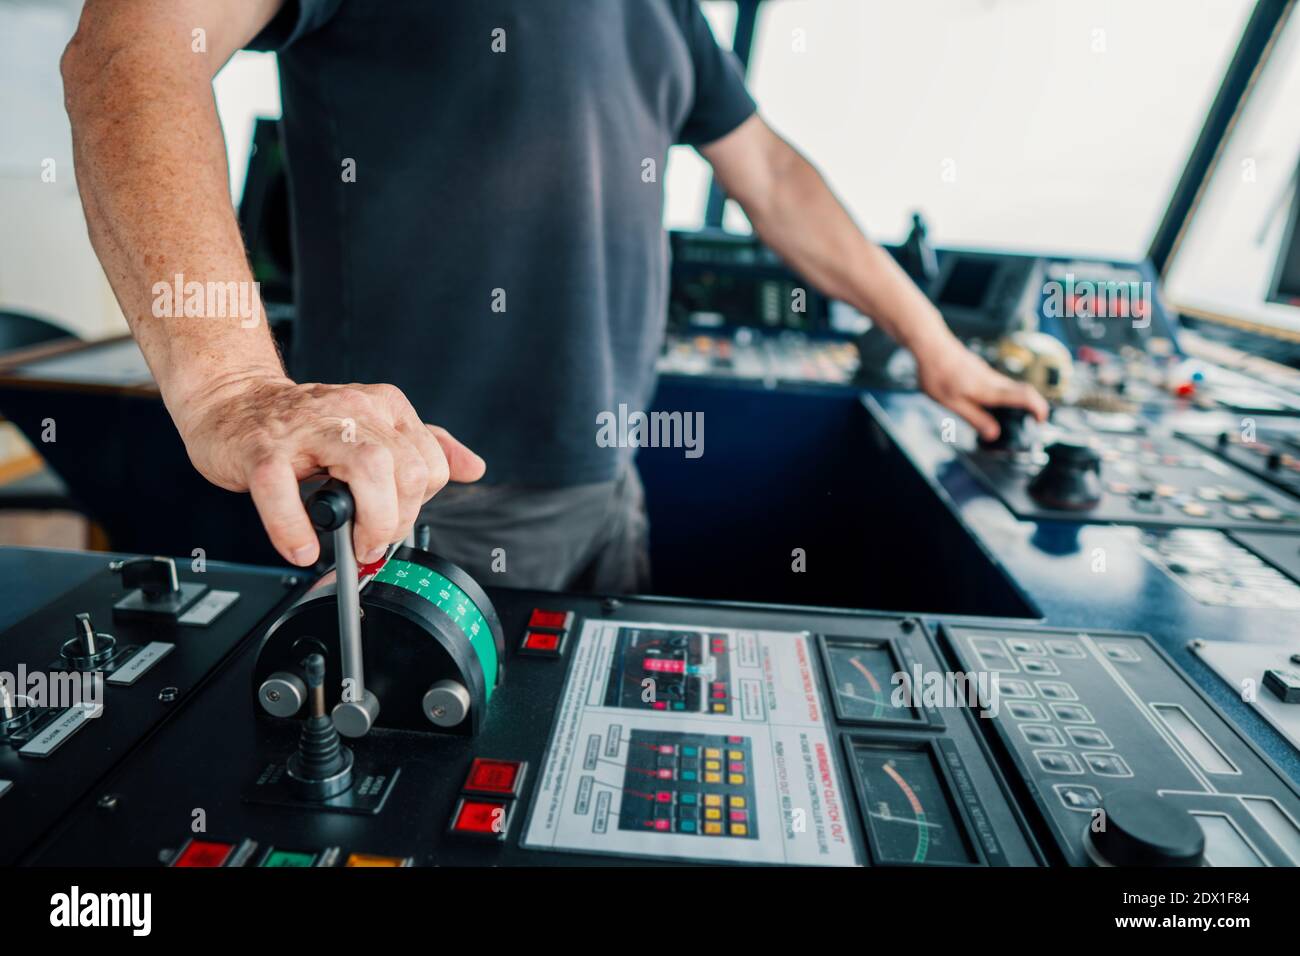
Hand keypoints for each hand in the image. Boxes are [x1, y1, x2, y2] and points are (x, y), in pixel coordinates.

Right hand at [173, 375, 485, 565]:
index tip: (393, 520)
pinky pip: (284, 492)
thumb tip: (472, 467)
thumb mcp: (373, 425)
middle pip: (408, 470)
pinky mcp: (263, 451)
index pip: (430, 463)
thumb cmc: (301, 422)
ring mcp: (306, 430)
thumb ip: (426, 444)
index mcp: (383, 406)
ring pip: (367, 469)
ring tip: (352, 546)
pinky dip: (295, 528)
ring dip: (369, 522)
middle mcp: (351, 411)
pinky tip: (302, 547)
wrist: (233, 400)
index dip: (417, 504)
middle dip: (398, 520)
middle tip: (373, 542)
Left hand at [913, 334, 1048, 440]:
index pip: (1025, 395)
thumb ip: (975, 418)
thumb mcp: (953, 403)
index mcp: (989, 389)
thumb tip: (993, 434)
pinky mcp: (980, 370)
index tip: (1041, 419)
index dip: (1038, 407)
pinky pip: (999, 384)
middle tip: (1031, 422)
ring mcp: (988, 373)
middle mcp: (993, 379)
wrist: (930, 346)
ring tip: (1009, 419)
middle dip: (1032, 406)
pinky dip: (1002, 396)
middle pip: (1023, 390)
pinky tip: (988, 405)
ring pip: (1010, 387)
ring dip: (1017, 401)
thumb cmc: (938, 374)